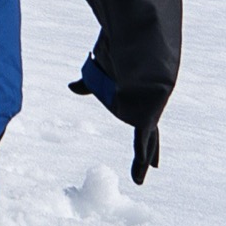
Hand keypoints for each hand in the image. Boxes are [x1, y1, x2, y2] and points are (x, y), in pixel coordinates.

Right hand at [70, 63, 164, 183]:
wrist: (134, 46)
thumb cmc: (118, 52)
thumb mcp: (100, 73)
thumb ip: (88, 84)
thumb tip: (72, 87)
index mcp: (136, 98)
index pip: (141, 123)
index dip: (142, 137)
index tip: (145, 148)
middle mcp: (146, 106)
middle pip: (149, 136)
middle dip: (151, 150)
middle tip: (153, 167)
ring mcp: (148, 111)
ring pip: (148, 142)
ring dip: (144, 160)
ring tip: (140, 179)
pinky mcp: (146, 115)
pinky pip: (144, 141)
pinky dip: (142, 156)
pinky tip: (141, 172)